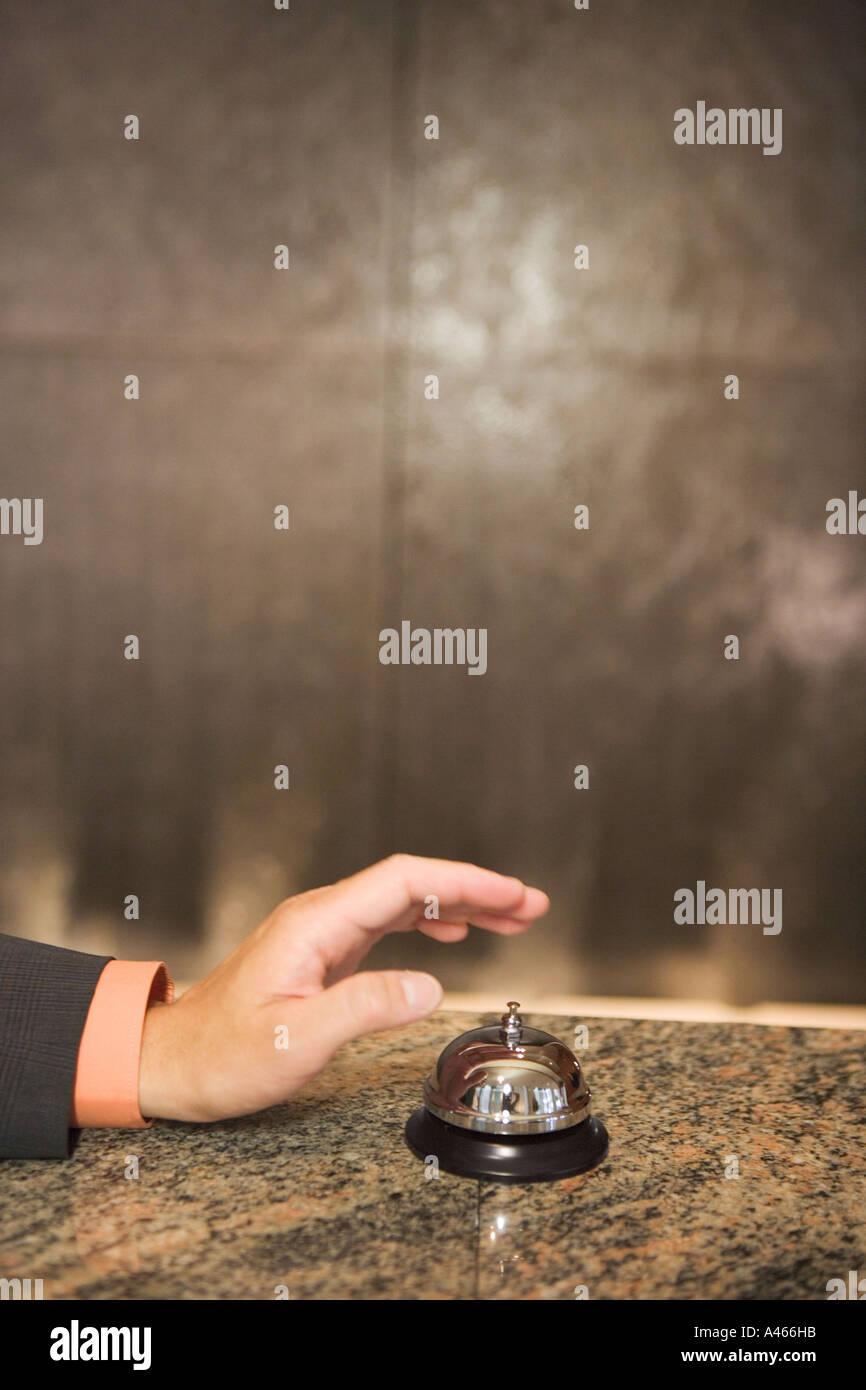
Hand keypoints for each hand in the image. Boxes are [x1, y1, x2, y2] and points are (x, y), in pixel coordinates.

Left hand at [138, 854, 548, 1122]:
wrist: (172, 1061)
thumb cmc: (220, 1055)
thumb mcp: (295, 1041)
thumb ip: (364, 1007)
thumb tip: (429, 985)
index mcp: (316, 924)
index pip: (405, 883)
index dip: (465, 883)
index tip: (511, 894)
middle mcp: (320, 918)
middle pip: (411, 884)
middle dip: (475, 890)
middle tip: (530, 904)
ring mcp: (321, 933)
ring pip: (403, 902)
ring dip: (458, 906)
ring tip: (510, 919)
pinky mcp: (322, 953)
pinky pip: (386, 924)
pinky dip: (429, 925)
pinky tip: (451, 938)